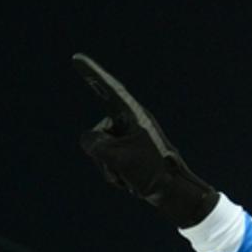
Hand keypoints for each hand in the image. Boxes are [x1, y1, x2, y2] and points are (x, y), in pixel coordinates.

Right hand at [73, 54, 218, 226]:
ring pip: (101, 150)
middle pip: (99, 132)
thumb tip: (88, 139)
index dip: (92, 74)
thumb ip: (94, 144)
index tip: (77, 58)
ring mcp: (129, 139)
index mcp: (134, 115)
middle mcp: (131, 123)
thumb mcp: (117, 158)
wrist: (174, 193)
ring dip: (110, 168)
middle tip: (126, 168)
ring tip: (131, 176)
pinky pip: (108, 161)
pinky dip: (115, 174)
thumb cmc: (151, 172)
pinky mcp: (129, 153)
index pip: (109, 90)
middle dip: (106, 156)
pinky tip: (131, 183)